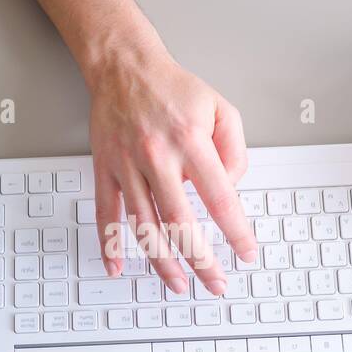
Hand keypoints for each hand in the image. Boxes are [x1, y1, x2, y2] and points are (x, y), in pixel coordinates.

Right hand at [88, 49, 255, 294]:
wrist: (124, 67)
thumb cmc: (174, 89)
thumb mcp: (222, 109)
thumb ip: (235, 150)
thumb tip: (231, 188)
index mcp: (191, 142)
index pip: (220, 199)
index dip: (236, 233)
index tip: (246, 253)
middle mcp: (157, 157)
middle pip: (181, 223)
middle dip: (201, 260)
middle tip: (215, 283)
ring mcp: (127, 166)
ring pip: (144, 226)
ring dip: (163, 262)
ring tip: (179, 284)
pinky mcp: (104, 169)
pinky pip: (105, 213)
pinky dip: (109, 244)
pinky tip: (117, 267)